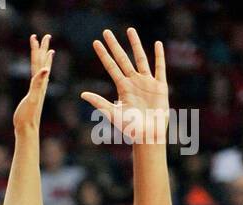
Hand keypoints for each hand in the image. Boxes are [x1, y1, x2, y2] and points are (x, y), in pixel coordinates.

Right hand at [13, 33, 54, 133]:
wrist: (27, 131)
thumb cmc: (28, 116)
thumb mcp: (33, 98)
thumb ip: (38, 84)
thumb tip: (45, 70)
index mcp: (39, 83)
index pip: (38, 62)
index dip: (37, 49)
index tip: (36, 36)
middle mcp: (40, 85)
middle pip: (42, 63)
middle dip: (43, 49)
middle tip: (46, 36)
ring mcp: (38, 91)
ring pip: (42, 71)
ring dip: (44, 60)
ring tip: (48, 51)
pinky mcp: (35, 97)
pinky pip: (39, 81)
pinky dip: (41, 74)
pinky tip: (43, 74)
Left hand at [81, 28, 168, 144]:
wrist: (148, 135)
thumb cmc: (130, 128)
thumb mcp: (112, 114)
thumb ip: (99, 102)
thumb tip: (82, 94)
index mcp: (122, 87)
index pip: (110, 66)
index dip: (103, 55)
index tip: (96, 43)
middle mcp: (133, 82)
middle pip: (122, 58)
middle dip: (115, 45)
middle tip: (106, 32)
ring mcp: (146, 82)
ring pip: (140, 58)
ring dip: (135, 44)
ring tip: (130, 30)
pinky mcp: (160, 86)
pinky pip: (159, 68)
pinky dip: (159, 56)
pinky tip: (157, 44)